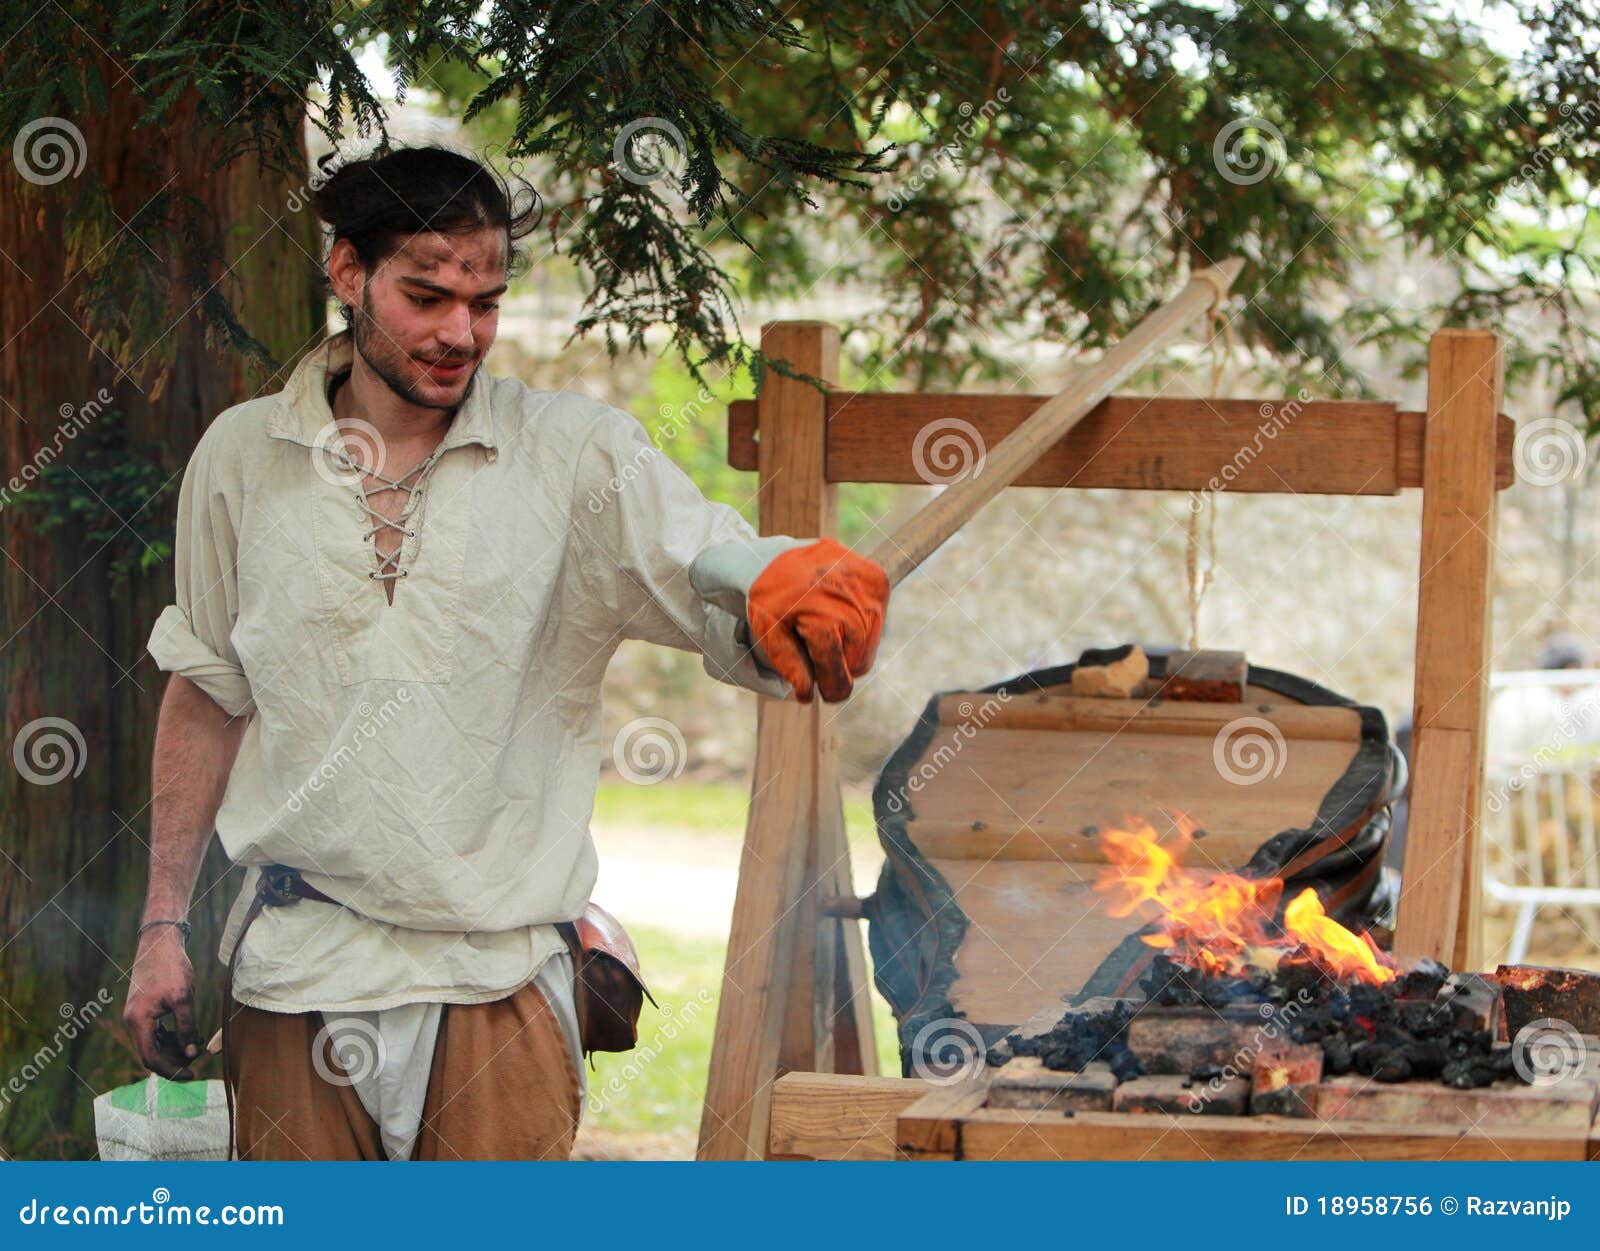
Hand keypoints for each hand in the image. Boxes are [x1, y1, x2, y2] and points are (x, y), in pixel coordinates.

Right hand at [124, 927, 203, 1079]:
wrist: (159, 942)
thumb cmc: (171, 967)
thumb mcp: (183, 998)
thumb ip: (186, 1028)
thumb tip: (192, 1054)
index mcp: (138, 1021)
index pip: (151, 1058)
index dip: (171, 1070)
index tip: (191, 1076)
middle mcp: (133, 1021)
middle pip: (151, 1053)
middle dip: (174, 1060)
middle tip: (197, 1060)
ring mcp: (137, 1016)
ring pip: (154, 1044)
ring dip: (174, 1049)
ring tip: (196, 1046)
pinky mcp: (144, 1010)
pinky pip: (155, 1033)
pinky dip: (170, 1037)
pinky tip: (188, 1036)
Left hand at [746, 538, 888, 702]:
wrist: (775, 554)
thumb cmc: (768, 598)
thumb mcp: (768, 633)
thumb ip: (789, 665)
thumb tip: (807, 695)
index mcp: (823, 617)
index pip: (839, 671)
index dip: (832, 688)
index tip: (827, 695)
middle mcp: (852, 601)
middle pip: (859, 661)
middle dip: (839, 665)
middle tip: (818, 654)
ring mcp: (868, 587)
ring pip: (870, 643)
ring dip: (852, 647)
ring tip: (827, 630)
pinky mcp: (877, 578)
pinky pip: (877, 619)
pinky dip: (861, 625)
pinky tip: (839, 613)